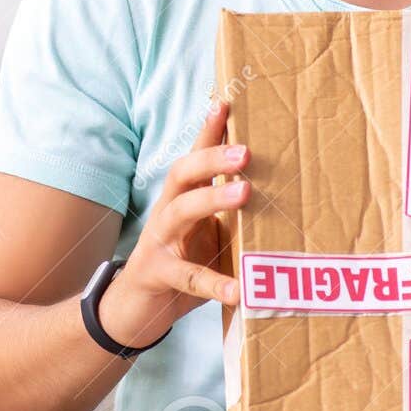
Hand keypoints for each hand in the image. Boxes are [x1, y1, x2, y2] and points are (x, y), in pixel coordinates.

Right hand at [97, 99, 247, 350]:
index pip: (195, 156)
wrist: (133, 310)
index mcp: (181, 198)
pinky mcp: (158, 274)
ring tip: (245, 193)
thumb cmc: (180, 265)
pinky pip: (187, 277)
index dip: (208, 130)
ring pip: (182, 211)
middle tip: (246, 151)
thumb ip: (229, 215)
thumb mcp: (206, 233)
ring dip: (213, 200)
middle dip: (212, 157)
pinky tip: (238, 290)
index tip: (226, 101)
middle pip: (183, 173)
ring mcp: (158, 242)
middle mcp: (166, 211)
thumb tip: (276, 193)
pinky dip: (213, 283)